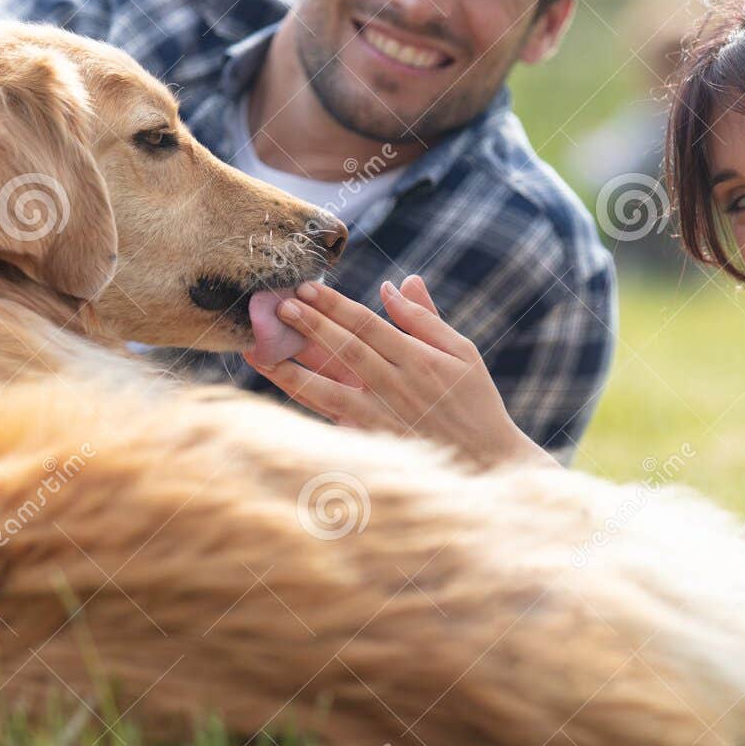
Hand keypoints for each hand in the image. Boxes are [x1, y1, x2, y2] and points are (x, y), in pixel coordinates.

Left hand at [245, 275, 552, 468]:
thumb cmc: (474, 402)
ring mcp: (380, 416)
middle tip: (278, 304)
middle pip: (343, 349)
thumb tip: (396, 284)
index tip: (307, 288)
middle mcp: (395, 385)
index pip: (366, 325)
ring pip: (326, 388)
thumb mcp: (461, 352)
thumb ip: (425, 318)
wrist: (485, 461)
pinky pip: (329, 420)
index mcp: (418, 359)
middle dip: (308, 324)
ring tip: (259, 348)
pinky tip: (279, 388)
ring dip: (290, 366)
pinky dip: (303, 404)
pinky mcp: (370, 441)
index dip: (334, 305)